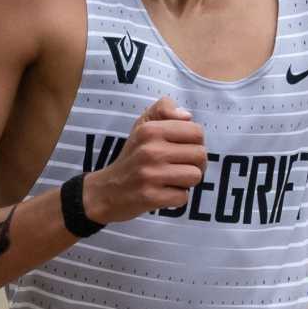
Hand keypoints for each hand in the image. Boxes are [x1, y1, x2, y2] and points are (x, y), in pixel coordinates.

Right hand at [85, 98, 207, 222]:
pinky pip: (183, 197)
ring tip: (171, 180)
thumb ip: (164, 110)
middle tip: (179, 167)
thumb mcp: (142, 125)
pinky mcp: (150, 197)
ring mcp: (150, 175)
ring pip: (195, 176)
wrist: (106, 190)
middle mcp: (150, 150)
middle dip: (195, 164)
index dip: (196, 143)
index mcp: (150, 129)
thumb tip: (187, 116)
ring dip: (186, 182)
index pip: (197, 132)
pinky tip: (163, 192)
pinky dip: (176, 198)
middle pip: (200, 155)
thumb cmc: (132, 156)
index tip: (183, 150)